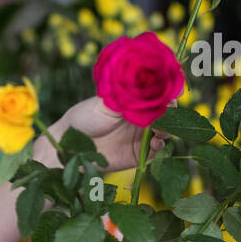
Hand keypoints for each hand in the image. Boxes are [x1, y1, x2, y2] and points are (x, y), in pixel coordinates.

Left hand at [33, 96, 166, 173]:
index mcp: (134, 103)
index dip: (167, 96)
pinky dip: (160, 147)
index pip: (158, 97)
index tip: (170, 97)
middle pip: (166, 115)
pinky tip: (155, 143)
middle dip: (171, 115)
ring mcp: (140, 136)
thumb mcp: (105, 104)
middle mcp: (141, 119)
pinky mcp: (138, 155)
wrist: (69, 145)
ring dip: (167, 131)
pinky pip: (156, 152)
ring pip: (164, 133)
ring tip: (160, 131)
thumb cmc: (83, 118)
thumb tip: (149, 86)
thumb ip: (127, 98)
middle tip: (168, 115)